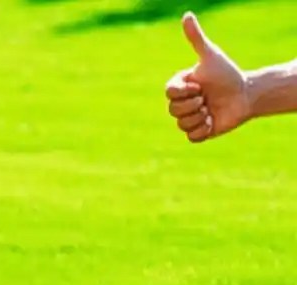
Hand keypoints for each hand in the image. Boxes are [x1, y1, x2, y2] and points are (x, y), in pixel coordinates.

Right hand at [165, 12, 251, 141]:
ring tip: (211, 110)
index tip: (200, 86)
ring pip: (181, 124)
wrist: (246, 94)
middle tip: (207, 98)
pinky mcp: (199, 132)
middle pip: (173, 110)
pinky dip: (203, 130)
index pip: (169, 93)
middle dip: (194, 105)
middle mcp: (181, 102)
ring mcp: (189, 118)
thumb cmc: (227, 74)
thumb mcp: (210, 56)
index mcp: (180, 86)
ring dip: (199, 117)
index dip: (185, 92)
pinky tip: (213, 121)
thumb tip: (187, 15)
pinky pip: (191, 137)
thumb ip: (196, 39)